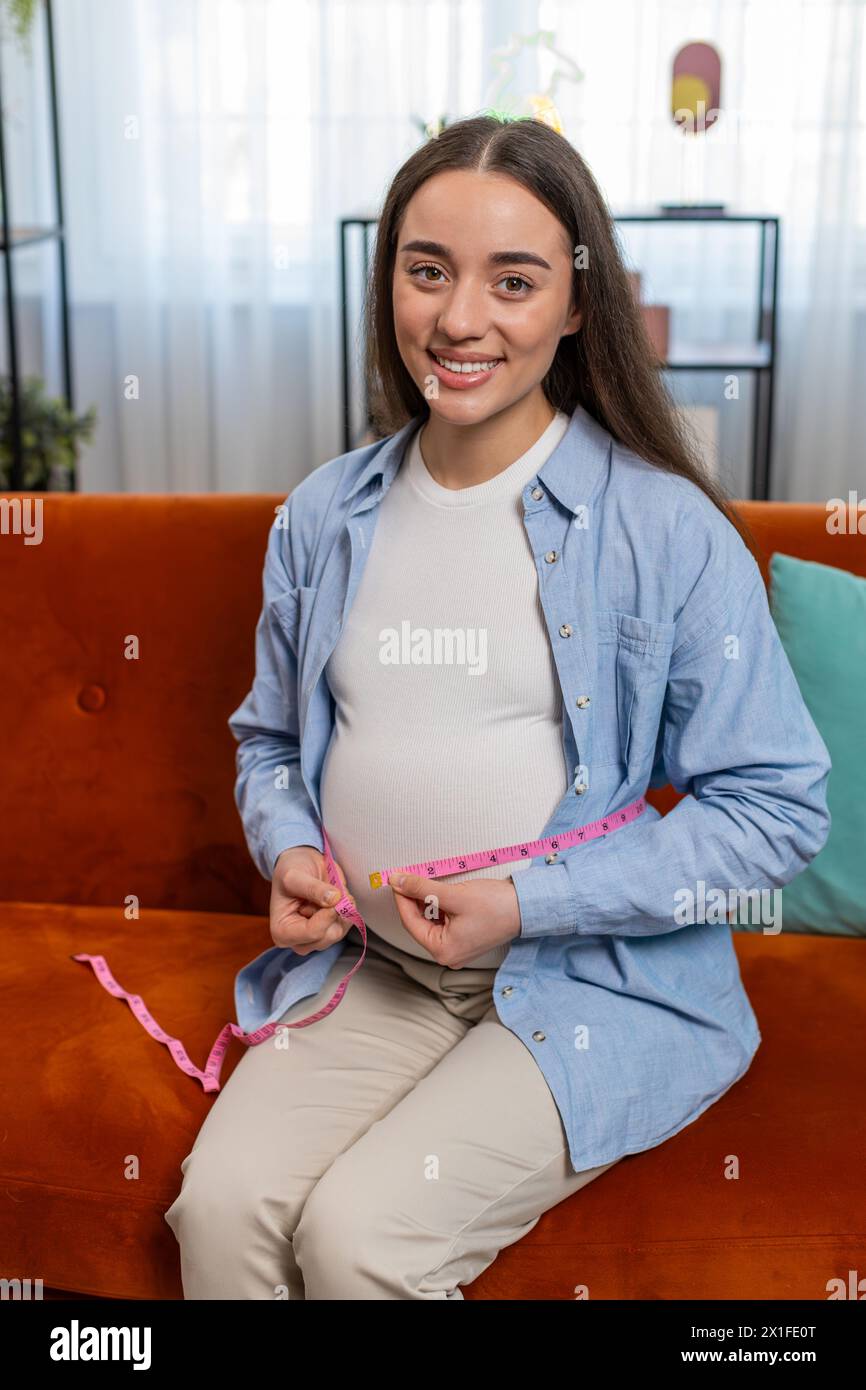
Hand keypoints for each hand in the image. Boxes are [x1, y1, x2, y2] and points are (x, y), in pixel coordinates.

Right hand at [270, 845, 355, 954]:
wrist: (298, 866)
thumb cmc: (290, 871)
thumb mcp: (294, 876)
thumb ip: (313, 888)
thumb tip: (335, 899)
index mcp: (282, 931)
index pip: (312, 933)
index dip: (328, 914)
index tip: (334, 895)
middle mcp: (298, 941)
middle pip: (328, 936)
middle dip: (335, 913)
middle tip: (333, 891)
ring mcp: (315, 939)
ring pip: (340, 932)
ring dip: (342, 910)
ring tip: (331, 891)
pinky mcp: (328, 932)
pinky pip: (346, 926)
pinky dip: (346, 910)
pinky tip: (337, 898)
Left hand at [388, 873, 520, 966]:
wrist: (528, 907)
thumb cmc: (496, 905)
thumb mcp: (454, 894)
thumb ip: (421, 888)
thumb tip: (397, 881)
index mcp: (443, 951)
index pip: (410, 922)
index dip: (401, 898)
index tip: (395, 879)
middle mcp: (448, 955)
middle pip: (419, 923)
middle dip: (413, 899)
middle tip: (408, 877)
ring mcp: (457, 949)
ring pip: (431, 921)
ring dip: (426, 901)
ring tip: (426, 882)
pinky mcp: (465, 939)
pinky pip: (443, 922)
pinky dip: (439, 906)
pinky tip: (440, 892)